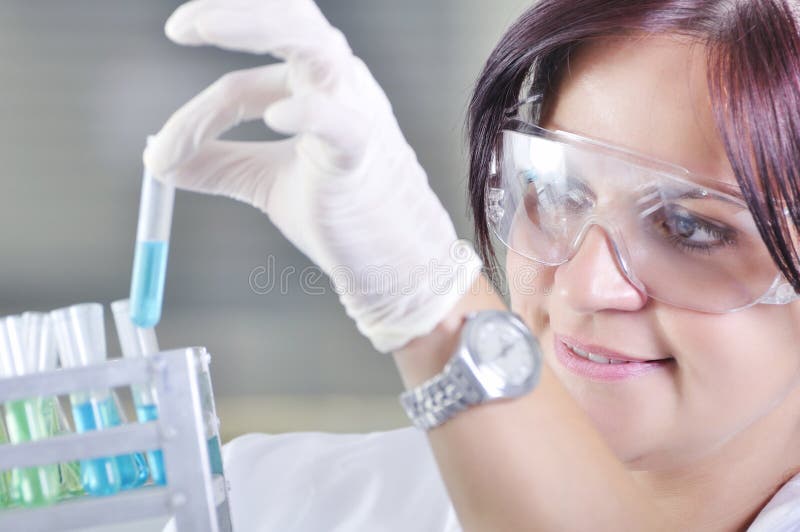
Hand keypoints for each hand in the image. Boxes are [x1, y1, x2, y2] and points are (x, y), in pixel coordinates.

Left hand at [145, 0, 481, 352]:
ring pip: (312, 45)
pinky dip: (307, 113)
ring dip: (255, 25)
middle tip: (179, 26)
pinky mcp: (362, 153)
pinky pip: (338, 121)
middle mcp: (336, 86)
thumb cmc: (340, 212)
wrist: (392, 258)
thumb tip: (155, 159)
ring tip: (199, 25)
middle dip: (232, 14)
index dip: (197, 114)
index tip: (163, 151)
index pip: (245, 83)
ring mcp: (353, 112)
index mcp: (313, 90)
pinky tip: (276, 117)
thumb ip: (218, 164)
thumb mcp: (265, 181)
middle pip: (287, 23)